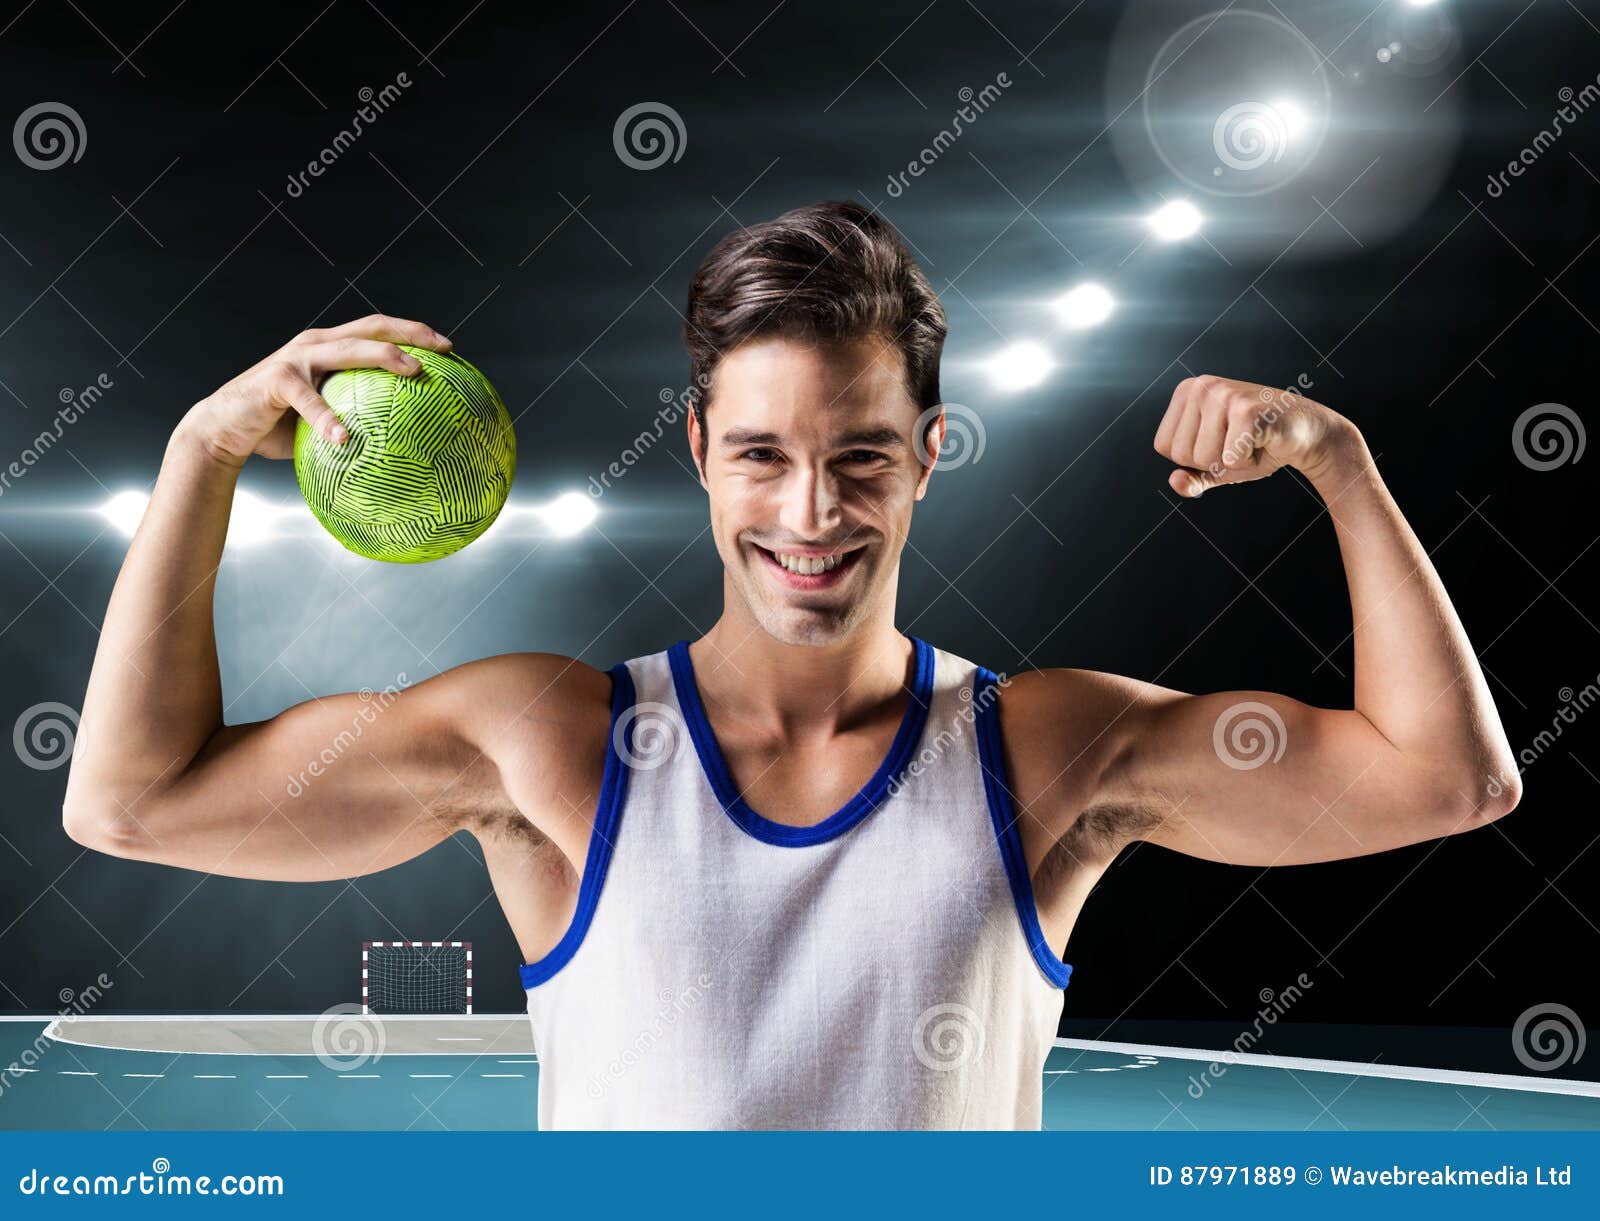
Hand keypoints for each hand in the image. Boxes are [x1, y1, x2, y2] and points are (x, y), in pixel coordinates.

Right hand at [177, 315, 452, 466]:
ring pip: (347, 350)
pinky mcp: (276, 380)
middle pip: (369, 329)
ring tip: (412, 372)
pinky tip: (345, 438)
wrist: (226, 430)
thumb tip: (401, 442)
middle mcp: (315, 345)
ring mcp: (296, 359)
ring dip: (382, 357)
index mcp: (330, 349)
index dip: (412, 332)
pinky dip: (327, 417)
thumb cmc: (280, 427)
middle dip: (410, 333)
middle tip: (443, 348)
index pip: (377, 331)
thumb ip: (355, 416)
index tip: (449, 347)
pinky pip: (308, 399)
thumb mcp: (325, 418)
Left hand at [1153, 375, 1357, 497]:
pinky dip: (1250, 462)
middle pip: (1181, 454)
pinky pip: (1231, 459)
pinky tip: (1264, 441)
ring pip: (1204, 458)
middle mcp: (1201, 386)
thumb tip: (1174, 481)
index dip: (1195, 459)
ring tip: (1251, 441)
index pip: (1165, 447)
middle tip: (1240, 442)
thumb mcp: (1217, 466)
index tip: (1223, 442)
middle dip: (1213, 462)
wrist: (1308, 434)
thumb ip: (1192, 478)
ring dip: (1233, 462)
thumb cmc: (1258, 447)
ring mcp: (1222, 393)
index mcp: (1186, 392)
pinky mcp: (1246, 408)